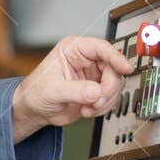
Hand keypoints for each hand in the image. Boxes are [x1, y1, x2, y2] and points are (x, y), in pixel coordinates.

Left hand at [10, 35, 133, 140]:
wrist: (33, 111)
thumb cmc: (35, 93)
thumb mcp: (52, 90)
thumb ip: (75, 91)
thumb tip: (96, 92)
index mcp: (74, 49)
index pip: (101, 48)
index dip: (116, 58)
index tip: (125, 69)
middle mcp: (87, 60)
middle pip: (114, 68)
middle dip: (108, 88)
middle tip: (97, 101)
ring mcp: (94, 75)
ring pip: (116, 83)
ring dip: (106, 100)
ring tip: (88, 108)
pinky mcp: (97, 90)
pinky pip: (112, 97)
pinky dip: (104, 107)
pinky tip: (88, 110)